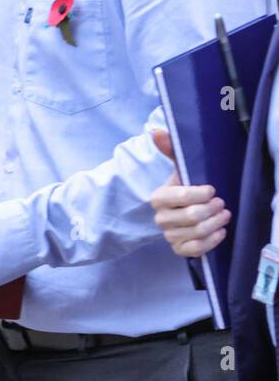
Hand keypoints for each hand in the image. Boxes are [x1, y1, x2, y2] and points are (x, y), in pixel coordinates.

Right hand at [149, 128, 229, 257]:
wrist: (187, 211)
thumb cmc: (186, 188)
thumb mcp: (181, 169)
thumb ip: (171, 149)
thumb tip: (156, 131)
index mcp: (159, 198)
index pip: (180, 197)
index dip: (200, 194)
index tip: (212, 189)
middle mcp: (160, 218)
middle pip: (191, 217)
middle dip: (212, 209)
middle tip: (222, 203)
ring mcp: (169, 235)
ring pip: (196, 233)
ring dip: (216, 223)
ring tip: (225, 215)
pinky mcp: (179, 249)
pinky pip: (195, 249)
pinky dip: (211, 241)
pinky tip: (220, 232)